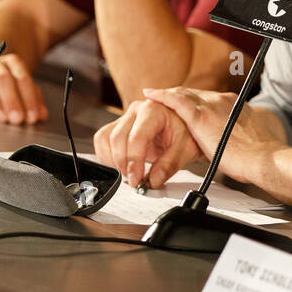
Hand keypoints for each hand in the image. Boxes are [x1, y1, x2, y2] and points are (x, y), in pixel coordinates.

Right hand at [0, 51, 48, 124]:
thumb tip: (42, 115)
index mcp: (10, 62)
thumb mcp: (23, 86)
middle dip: (11, 100)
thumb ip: (33, 99)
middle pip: (2, 78)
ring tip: (2, 118)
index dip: (28, 98)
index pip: (21, 77)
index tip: (32, 115)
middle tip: (17, 118)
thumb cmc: (6, 82)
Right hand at [93, 87, 253, 187]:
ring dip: (112, 160)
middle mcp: (137, 110)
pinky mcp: (119, 126)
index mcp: (154, 110)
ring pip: (105, 138)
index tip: (136, 180)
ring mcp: (126, 117)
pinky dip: (107, 156)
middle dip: (123, 164)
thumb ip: (170, 164)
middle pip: (117, 138)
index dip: (134, 161)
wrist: (185, 125)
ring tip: (128, 174)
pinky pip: (103, 140)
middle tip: (133, 181)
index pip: (137, 137)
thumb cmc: (187, 132)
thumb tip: (153, 181)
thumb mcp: (186, 149)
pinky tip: (121, 167)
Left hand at [135, 87, 279, 187]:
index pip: (209, 100)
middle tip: (164, 97)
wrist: (262, 158)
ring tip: (154, 95)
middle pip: (195, 94)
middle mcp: (223, 101)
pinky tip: (151, 95)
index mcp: (234, 106)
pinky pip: (177, 101)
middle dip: (179, 96)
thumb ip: (234, 138)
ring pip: (184, 95)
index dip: (195, 100)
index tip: (188, 103)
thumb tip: (231, 149)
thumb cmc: (257, 157)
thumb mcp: (245, 142)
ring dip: (168, 96)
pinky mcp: (202, 116)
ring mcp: (213, 106)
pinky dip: (163, 97)